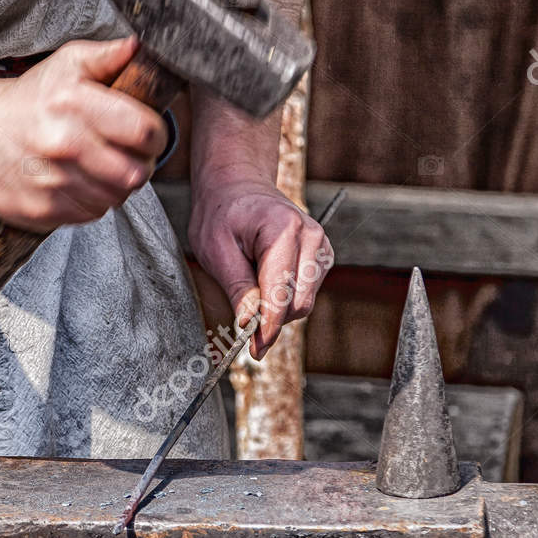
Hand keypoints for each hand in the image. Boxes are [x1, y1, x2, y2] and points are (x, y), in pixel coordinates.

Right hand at [0, 38, 167, 230]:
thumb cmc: (27, 99)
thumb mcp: (66, 64)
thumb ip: (107, 56)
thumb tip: (139, 49)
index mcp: (74, 104)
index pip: (145, 132)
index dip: (155, 134)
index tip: (148, 134)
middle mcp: (63, 144)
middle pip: (137, 173)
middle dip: (140, 164)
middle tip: (129, 155)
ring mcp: (52, 182)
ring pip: (116, 198)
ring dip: (115, 185)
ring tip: (100, 167)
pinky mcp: (42, 210)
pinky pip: (90, 215)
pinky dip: (91, 202)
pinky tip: (78, 182)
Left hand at [188, 169, 332, 357]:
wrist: (237, 186)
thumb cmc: (221, 214)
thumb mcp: (215, 250)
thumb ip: (237, 288)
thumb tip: (250, 325)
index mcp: (284, 230)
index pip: (281, 293)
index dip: (268, 327)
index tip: (254, 351)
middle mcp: (311, 237)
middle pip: (298, 303)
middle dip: (271, 319)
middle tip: (241, 319)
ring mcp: (321, 247)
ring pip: (304, 302)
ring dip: (277, 308)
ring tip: (249, 282)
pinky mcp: (321, 257)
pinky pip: (306, 294)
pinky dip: (285, 298)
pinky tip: (265, 279)